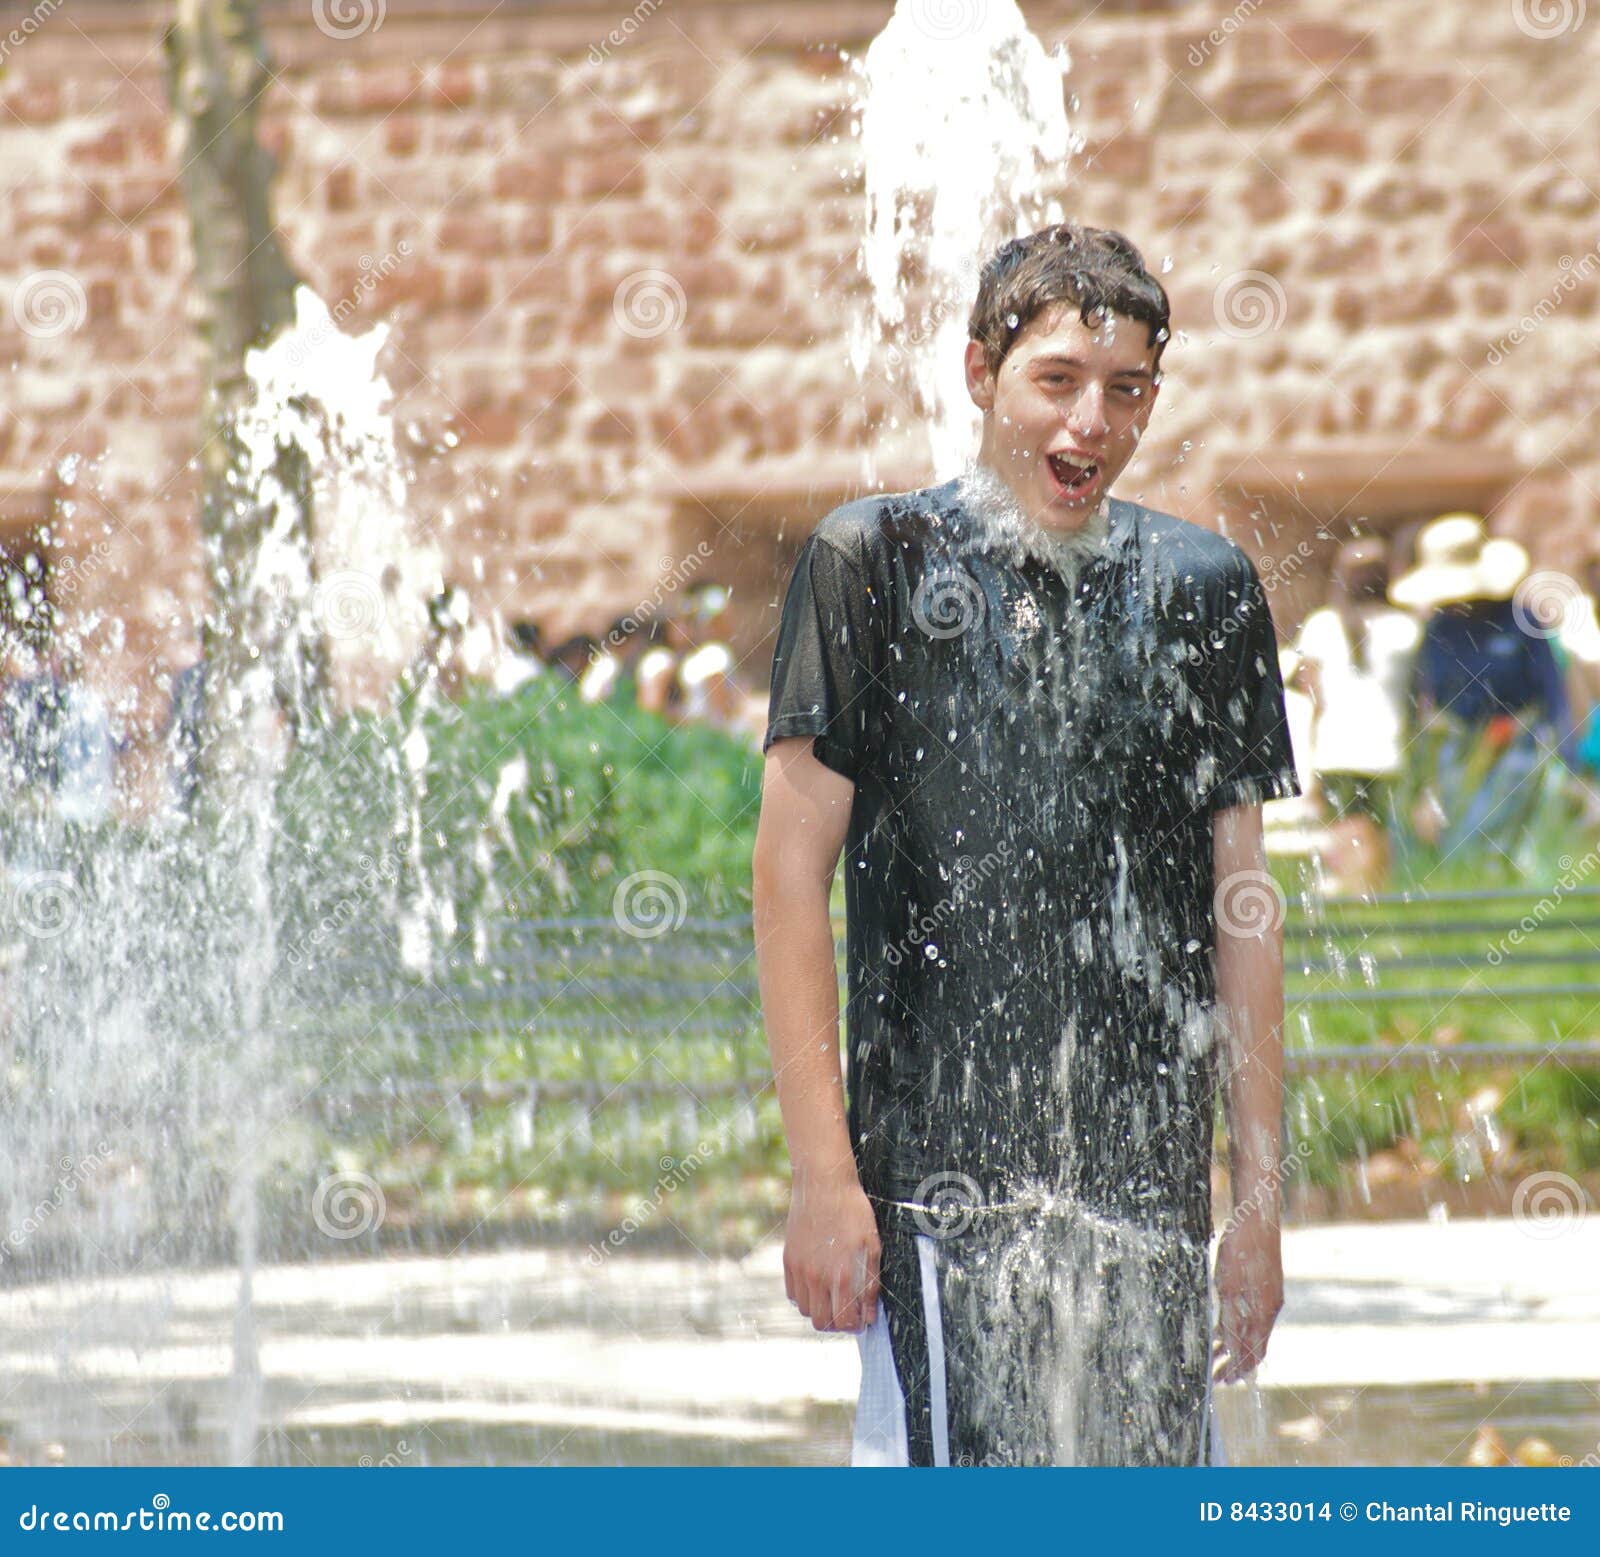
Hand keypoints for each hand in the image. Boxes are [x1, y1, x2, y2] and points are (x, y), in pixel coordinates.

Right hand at [783, 1167, 879, 1331]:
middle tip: (847, 1310)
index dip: (855, 1325)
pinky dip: (804, 1296)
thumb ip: (870, 1284)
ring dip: (820, 1309)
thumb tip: (868, 1314)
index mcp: (842, 1274)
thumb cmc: (853, 1211)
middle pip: (822, 1322)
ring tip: (832, 1295)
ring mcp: (799, 1269)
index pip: (844, 1321)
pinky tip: (817, 1283)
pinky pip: (792, 1293)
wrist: (823, 1183)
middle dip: (837, 1323)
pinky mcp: (788, 1259)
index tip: (861, 1319)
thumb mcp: (872, 1245)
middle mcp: (817, 1276)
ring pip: (805, 1310)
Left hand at [1211, 1215, 1281, 1384]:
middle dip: (1236, 1363)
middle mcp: (1270, 1308)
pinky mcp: (1266, 1285)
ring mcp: (1270, 1296)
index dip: (1237, 1369)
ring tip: (1215, 1355)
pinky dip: (1239, 1327)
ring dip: (1235, 1346)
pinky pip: (1252, 1315)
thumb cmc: (1240, 1249)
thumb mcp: (1229, 1286)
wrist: (1256, 1217)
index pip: (1252, 1353)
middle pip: (1255, 1346)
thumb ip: (1232, 1318)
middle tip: (1218, 1376)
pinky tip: (1223, 1327)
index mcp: (1264, 1312)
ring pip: (1253, 1331)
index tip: (1222, 1381)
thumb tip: (1230, 1349)